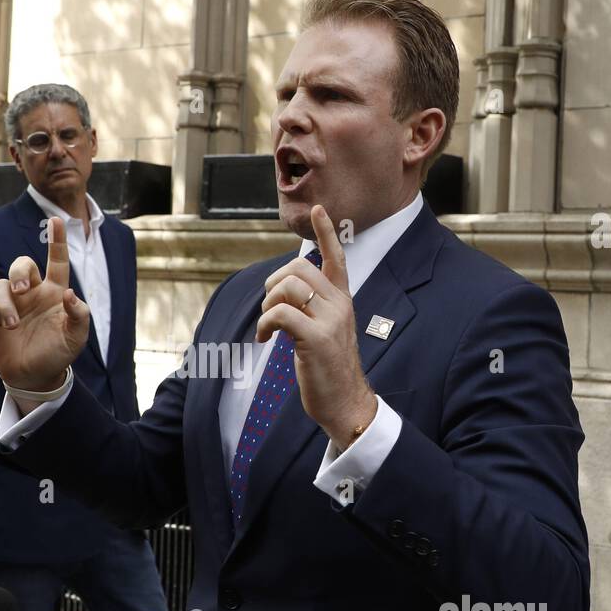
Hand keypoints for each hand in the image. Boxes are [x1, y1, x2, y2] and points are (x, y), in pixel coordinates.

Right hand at [0, 216, 89, 393]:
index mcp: (54, 292)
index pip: (57, 261)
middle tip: (22, 290)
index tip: (55, 219)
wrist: (35, 377)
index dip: (57, 240)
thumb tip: (68, 293)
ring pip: (1, 285)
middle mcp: (32, 293)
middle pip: (22, 265)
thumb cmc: (58, 354)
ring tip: (12, 325)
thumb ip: (78, 315)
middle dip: (19, 272)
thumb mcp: (76, 337)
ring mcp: (11, 303)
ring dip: (6, 302)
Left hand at [256, 204, 377, 448]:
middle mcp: (340, 305)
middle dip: (273, 283)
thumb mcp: (325, 331)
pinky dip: (265, 324)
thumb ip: (313, 308)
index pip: (337, 257)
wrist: (345, 402)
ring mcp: (330, 320)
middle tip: (269, 308)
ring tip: (269, 326)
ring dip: (268, 304)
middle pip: (299, 267)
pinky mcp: (316, 339)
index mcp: (342, 300)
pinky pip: (280, 314)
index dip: (326, 232)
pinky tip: (266, 339)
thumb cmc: (329, 369)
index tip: (319, 208)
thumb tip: (283, 293)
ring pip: (288, 287)